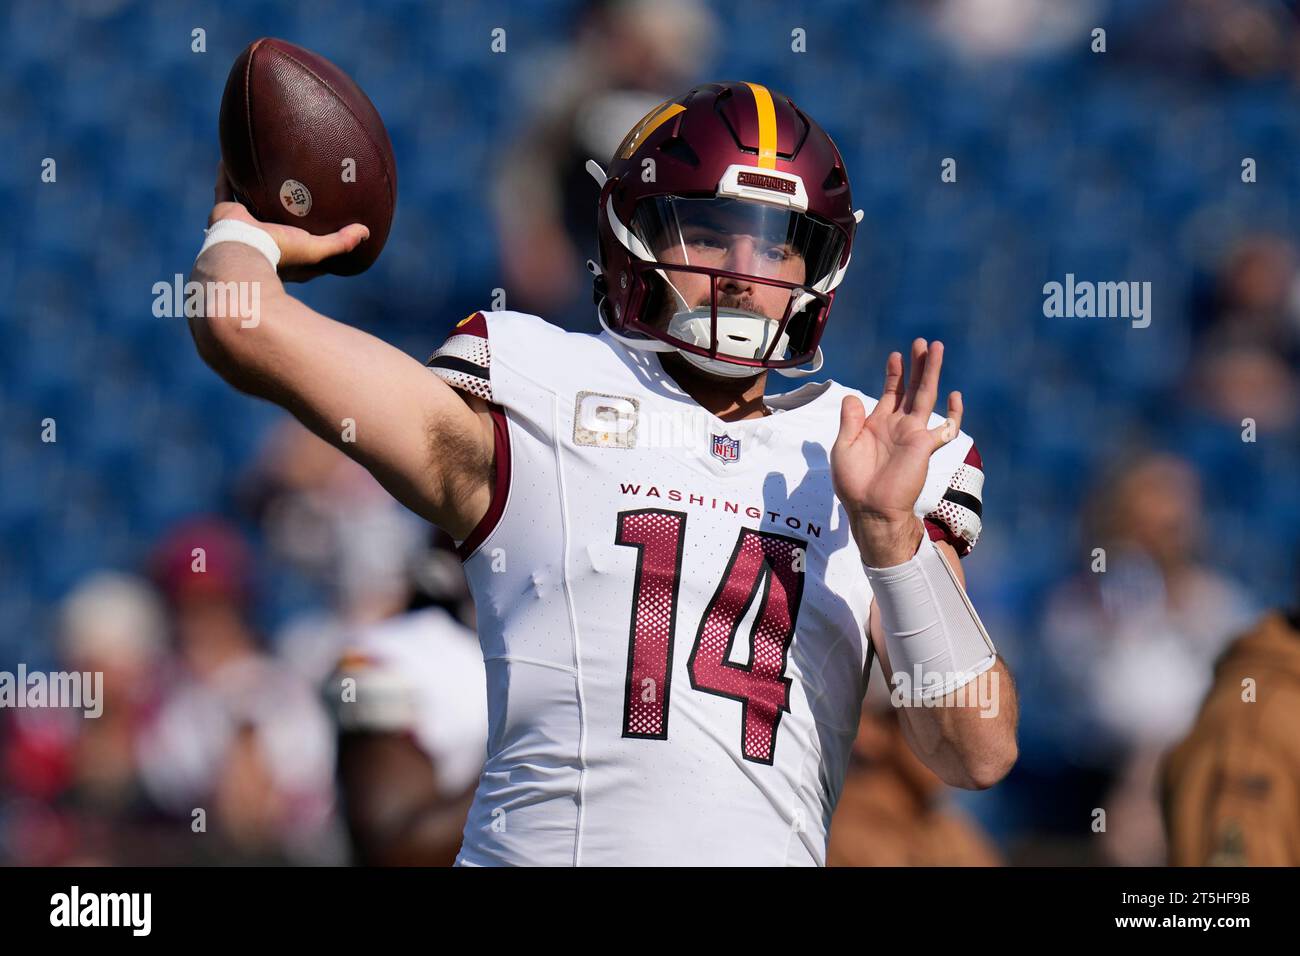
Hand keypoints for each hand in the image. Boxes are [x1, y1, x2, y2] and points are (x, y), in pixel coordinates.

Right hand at [208, 162, 369, 281]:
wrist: (243, 253)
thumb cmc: (280, 255)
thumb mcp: (316, 250)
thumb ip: (340, 242)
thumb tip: (366, 232)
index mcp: (280, 252)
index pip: (298, 243)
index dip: (309, 234)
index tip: (320, 218)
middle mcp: (259, 238)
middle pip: (271, 218)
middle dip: (278, 204)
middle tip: (290, 185)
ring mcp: (240, 225)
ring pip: (247, 200)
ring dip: (252, 186)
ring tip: (262, 166)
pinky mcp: (223, 213)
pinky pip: (224, 188)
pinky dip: (227, 173)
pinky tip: (231, 156)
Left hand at [832, 338, 962, 565]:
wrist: (870, 508)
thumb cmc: (854, 482)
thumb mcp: (844, 446)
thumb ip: (850, 420)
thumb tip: (852, 397)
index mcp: (879, 424)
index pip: (891, 392)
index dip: (895, 374)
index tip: (896, 355)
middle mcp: (899, 425)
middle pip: (912, 388)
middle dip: (919, 365)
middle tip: (924, 342)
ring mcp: (914, 434)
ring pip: (926, 397)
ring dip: (931, 373)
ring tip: (936, 349)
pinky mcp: (925, 447)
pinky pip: (945, 428)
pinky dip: (953, 413)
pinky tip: (956, 397)